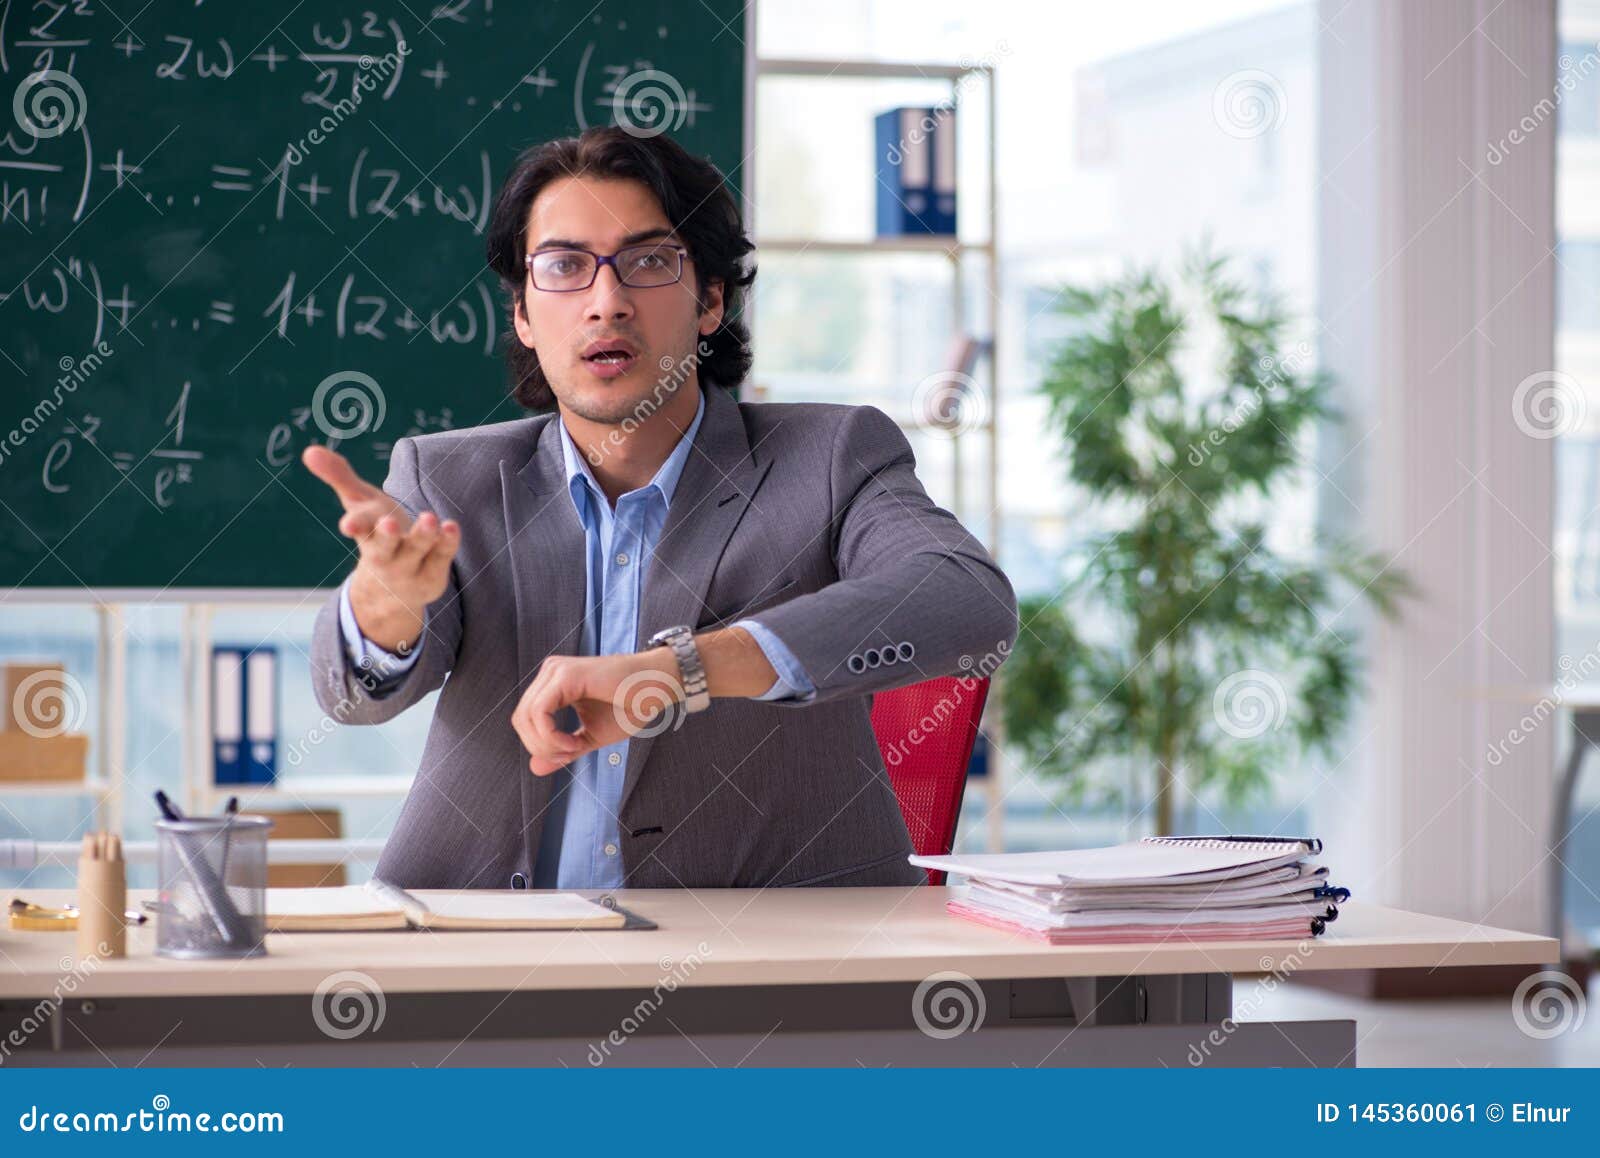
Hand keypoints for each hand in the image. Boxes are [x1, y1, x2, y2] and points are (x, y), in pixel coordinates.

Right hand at [301, 444, 459, 652]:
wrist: (395, 587)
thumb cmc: (377, 533)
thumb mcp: (359, 504)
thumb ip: (339, 477)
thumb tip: (309, 451)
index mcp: (366, 535)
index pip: (359, 529)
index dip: (355, 525)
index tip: (347, 525)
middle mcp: (385, 554)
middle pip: (384, 547)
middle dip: (386, 535)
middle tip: (388, 522)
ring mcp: (410, 565)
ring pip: (416, 550)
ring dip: (422, 535)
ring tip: (429, 518)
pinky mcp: (433, 572)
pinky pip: (441, 555)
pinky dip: (447, 542)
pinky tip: (451, 526)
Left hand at [509, 649, 684, 775]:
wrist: (658, 686)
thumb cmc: (631, 706)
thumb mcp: (591, 735)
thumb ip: (562, 750)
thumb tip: (534, 768)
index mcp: (553, 683)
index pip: (525, 719)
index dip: (540, 745)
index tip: (570, 753)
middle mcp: (550, 672)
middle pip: (521, 719)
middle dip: (540, 746)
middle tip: (570, 754)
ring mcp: (556, 671)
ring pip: (526, 717)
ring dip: (547, 743)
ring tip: (575, 747)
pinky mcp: (566, 675)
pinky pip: (539, 713)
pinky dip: (552, 736)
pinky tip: (574, 742)